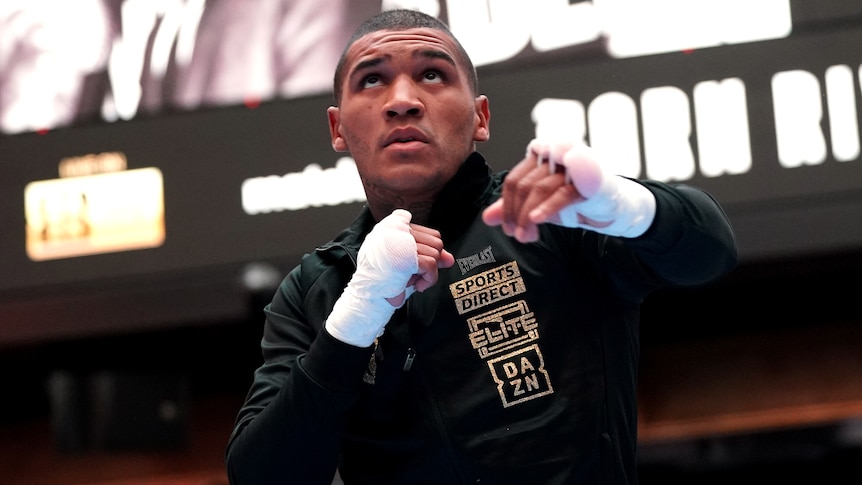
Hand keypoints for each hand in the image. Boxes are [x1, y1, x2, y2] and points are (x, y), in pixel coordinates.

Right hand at [325, 209, 453, 346]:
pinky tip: (417, 286)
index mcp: (394, 228)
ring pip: (435, 253)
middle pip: (436, 242)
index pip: (429, 234)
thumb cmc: (383, 280)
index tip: (426, 268)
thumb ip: (429, 257)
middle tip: (416, 276)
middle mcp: (396, 231)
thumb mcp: (407, 266)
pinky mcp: (405, 256)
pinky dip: (429, 279)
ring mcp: (401, 242)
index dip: (432, 252)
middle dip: (432, 262)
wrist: (366, 294)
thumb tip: (450, 258)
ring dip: (429, 272)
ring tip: (414, 281)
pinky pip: (431, 265)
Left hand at [482, 139, 655, 241]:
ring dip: (528, 217)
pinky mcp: (590, 177)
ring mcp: (573, 161)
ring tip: (527, 237)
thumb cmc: (573, 199)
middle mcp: (555, 151)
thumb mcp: (539, 203)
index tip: (507, 229)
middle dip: (516, 215)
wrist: (611, 205)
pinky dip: (547, 209)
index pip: (513, 180)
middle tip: (517, 236)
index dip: (506, 207)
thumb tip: (487, 217)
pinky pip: (562, 194)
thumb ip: (513, 206)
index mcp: (541, 152)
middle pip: (523, 185)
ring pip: (539, 189)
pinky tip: (537, 221)